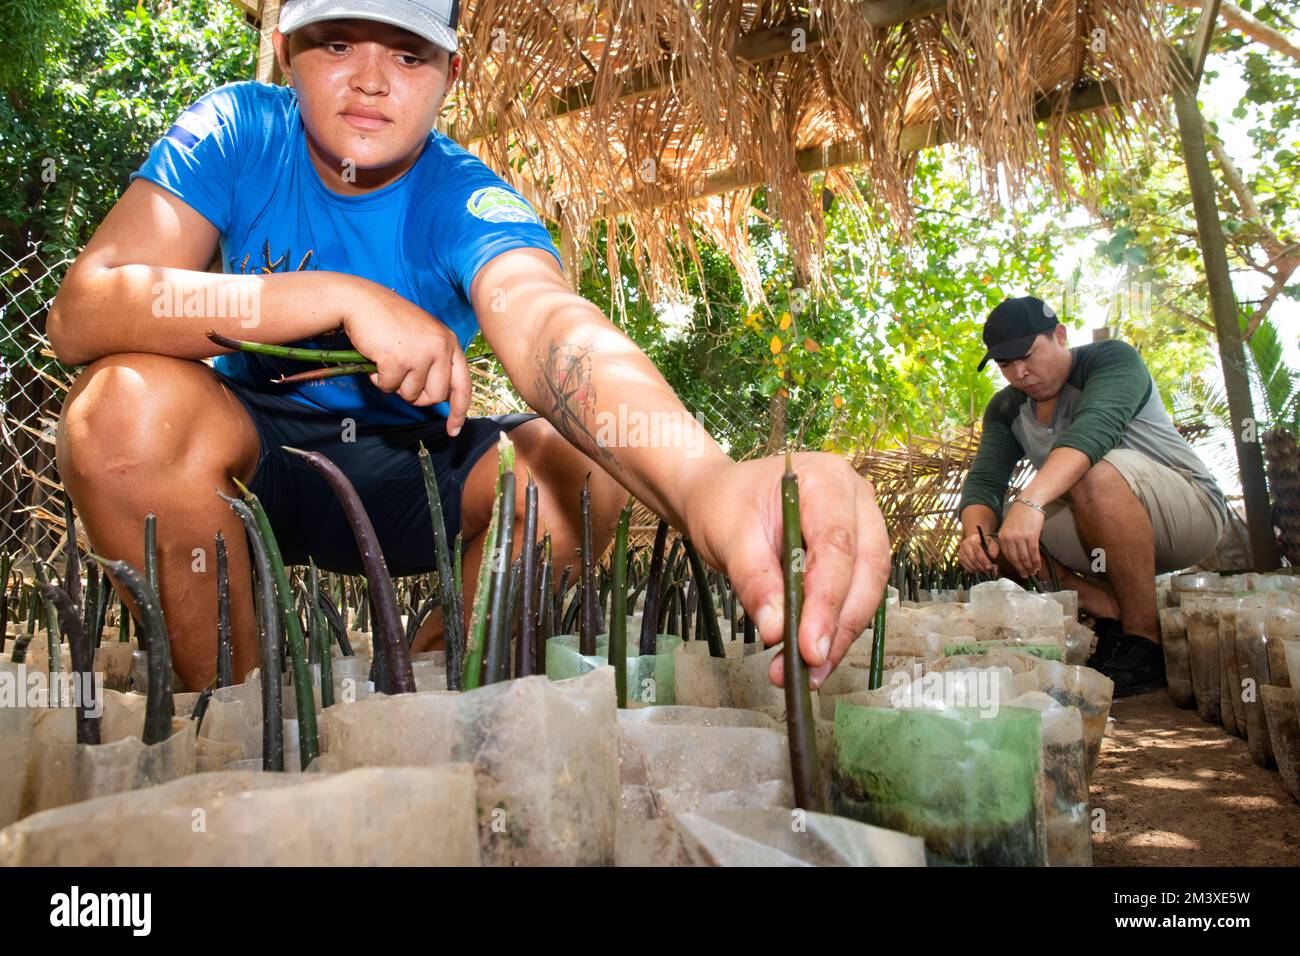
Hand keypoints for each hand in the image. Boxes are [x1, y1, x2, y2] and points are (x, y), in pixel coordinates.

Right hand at [343, 283, 470, 434]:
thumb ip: (436, 362)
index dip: (459, 411)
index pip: (462, 384)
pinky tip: (376, 359)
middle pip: (435, 397)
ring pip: (411, 394)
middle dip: (416, 395)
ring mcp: (420, 353)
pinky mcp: (398, 359)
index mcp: (449, 341)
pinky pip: (389, 388)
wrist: (361, 301)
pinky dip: (379, 380)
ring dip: (395, 385)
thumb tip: (439, 397)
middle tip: (401, 379)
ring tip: (388, 361)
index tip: (453, 430)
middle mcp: (440, 347)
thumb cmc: (390, 322)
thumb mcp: (423, 337)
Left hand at [682, 453, 890, 689]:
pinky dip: (833, 630)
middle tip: (809, 665)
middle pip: (865, 570)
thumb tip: (776, 630)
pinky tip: (809, 659)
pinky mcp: (855, 554)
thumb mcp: (729, 537)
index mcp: (827, 480)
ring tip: (804, 673)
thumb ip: (755, 580)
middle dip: (839, 625)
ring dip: (839, 636)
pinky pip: (854, 596)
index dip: (827, 601)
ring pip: (866, 589)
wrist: (721, 497)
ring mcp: (862, 525)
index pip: (837, 546)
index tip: (809, 646)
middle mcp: (857, 500)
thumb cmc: (725, 506)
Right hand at [958, 531, 998, 574]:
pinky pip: (967, 568)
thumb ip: (994, 548)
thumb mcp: (992, 542)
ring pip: (970, 564)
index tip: (990, 566)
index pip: (978, 551)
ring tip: (986, 570)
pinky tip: (980, 569)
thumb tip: (993, 556)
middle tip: (989, 570)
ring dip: (979, 570)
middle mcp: (965, 545)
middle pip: (973, 559)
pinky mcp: (960, 559)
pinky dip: (974, 571)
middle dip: (982, 566)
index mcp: (973, 539)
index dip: (984, 560)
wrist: (975, 541)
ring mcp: (961, 552)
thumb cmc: (985, 543)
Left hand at [998, 500, 1044, 577]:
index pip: (1007, 556)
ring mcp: (1019, 537)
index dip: (1015, 565)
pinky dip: (1036, 560)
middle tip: (1027, 575)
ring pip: (1025, 557)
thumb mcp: (1009, 528)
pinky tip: (1038, 565)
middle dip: (1022, 568)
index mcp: (1002, 537)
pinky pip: (1033, 552)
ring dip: (1030, 566)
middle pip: (1016, 558)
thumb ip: (1010, 540)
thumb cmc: (1021, 515)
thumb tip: (1016, 555)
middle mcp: (1009, 538)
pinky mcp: (1031, 536)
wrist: (1029, 502)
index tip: (1020, 571)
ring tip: (1034, 571)